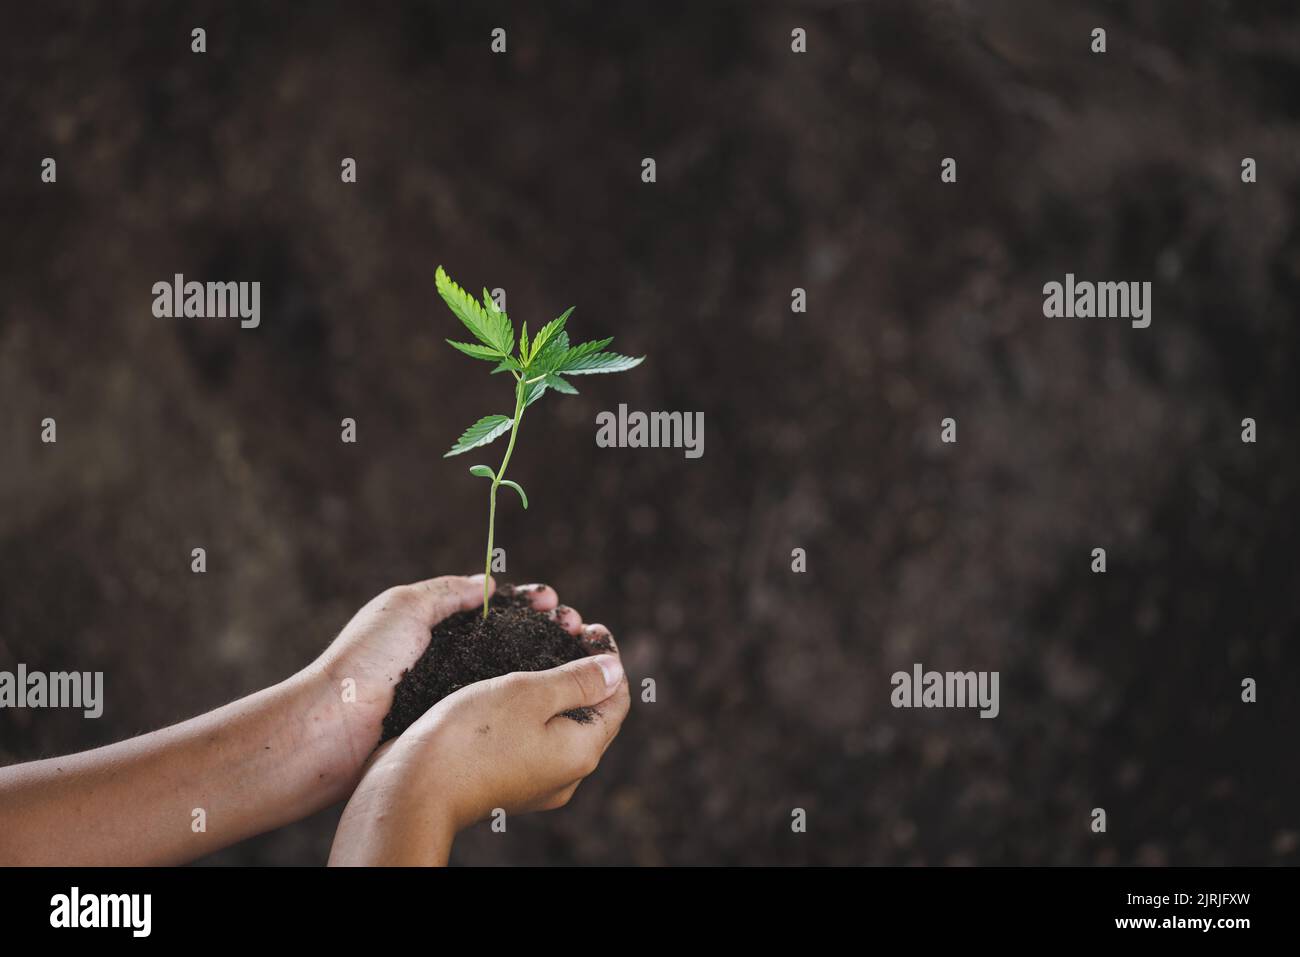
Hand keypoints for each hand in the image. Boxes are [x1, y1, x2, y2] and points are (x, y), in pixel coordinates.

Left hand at [306, 574, 565, 779]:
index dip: (527, 602)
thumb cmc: (363, 662)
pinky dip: (529, 696)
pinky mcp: (456, 727)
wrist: (332, 729)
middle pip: (512, 640)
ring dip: (546, 660)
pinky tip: (553, 690)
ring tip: (574, 652)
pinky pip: (499, 707)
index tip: (552, 601)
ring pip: (512, 674)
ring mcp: (454, 694)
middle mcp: (450, 660)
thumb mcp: (404, 607)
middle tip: (574, 626)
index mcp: (435, 626)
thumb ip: (448, 592)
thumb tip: (491, 584)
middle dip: (547, 629)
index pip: (494, 608)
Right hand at [328, 626, 630, 864]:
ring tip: (531, 643)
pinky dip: (526, 703)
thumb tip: (616, 669)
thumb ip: (578, 680)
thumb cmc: (471, 734)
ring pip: (556, 720)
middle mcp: (565, 773)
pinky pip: (529, 734)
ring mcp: (534, 779)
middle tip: (559, 627)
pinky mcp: (504, 777)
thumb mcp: (530, 693)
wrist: (411, 787)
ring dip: (550, 680)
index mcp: (582, 752)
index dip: (608, 658)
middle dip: (578, 664)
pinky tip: (505, 677)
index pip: (618, 699)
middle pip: (589, 710)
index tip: (589, 627)